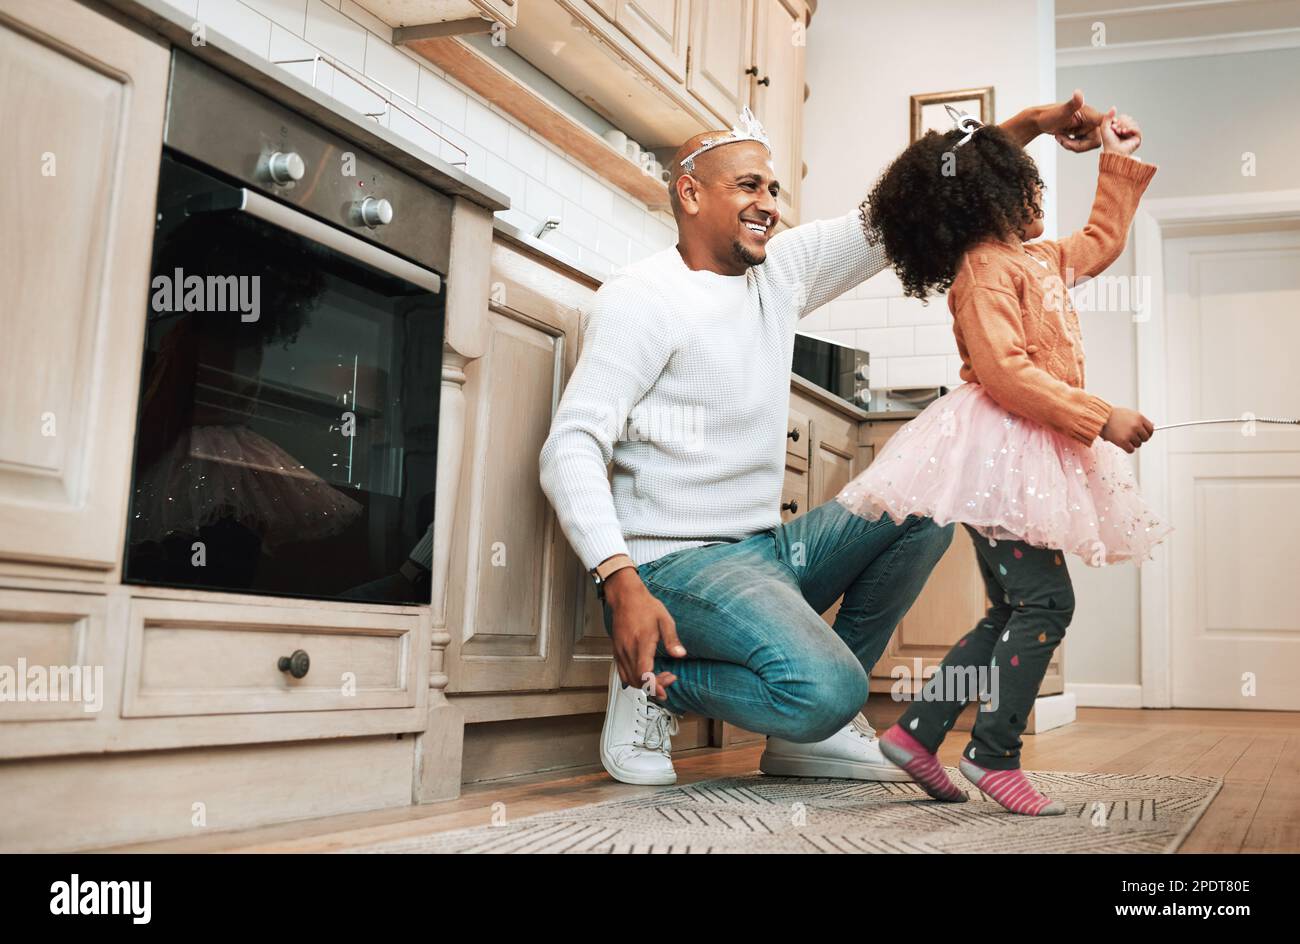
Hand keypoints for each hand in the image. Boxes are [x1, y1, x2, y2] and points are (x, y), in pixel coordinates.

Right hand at [605, 568, 683, 699]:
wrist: (626, 597)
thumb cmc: (645, 606)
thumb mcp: (665, 619)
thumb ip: (672, 639)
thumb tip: (680, 654)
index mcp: (641, 641)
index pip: (643, 672)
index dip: (654, 685)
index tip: (665, 688)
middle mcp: (628, 649)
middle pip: (637, 680)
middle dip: (654, 686)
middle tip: (668, 678)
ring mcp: (620, 651)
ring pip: (629, 679)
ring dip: (644, 684)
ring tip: (658, 677)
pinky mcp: (616, 651)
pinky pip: (622, 673)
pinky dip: (634, 679)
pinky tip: (645, 674)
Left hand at [1039, 88, 1104, 151]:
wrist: (1040, 121)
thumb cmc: (1049, 114)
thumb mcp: (1062, 111)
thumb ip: (1073, 103)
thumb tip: (1078, 93)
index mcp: (1089, 114)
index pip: (1104, 122)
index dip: (1109, 127)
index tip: (1113, 130)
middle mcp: (1091, 121)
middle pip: (1095, 141)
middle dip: (1078, 145)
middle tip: (1064, 141)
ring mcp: (1087, 128)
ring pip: (1088, 145)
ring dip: (1072, 145)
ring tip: (1061, 137)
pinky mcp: (1082, 134)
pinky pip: (1082, 146)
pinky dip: (1071, 145)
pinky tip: (1062, 137)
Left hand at [1100, 108, 1141, 155]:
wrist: (1113, 152)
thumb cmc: (1108, 143)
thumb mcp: (1105, 128)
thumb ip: (1108, 117)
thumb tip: (1114, 107)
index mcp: (1121, 127)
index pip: (1123, 117)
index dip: (1118, 120)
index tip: (1112, 127)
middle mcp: (1127, 130)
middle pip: (1129, 118)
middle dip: (1121, 123)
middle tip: (1116, 130)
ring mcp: (1132, 134)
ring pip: (1133, 122)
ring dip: (1125, 126)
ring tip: (1120, 132)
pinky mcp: (1137, 138)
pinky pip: (1137, 129)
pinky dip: (1130, 129)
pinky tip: (1125, 132)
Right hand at [1100, 406, 1153, 452]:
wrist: (1100, 417)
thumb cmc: (1113, 415)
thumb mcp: (1129, 414)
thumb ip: (1140, 420)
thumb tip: (1153, 426)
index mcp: (1139, 418)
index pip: (1151, 429)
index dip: (1147, 433)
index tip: (1143, 435)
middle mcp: (1136, 425)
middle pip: (1145, 438)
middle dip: (1139, 439)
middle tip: (1130, 437)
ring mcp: (1130, 433)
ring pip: (1138, 444)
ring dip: (1131, 443)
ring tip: (1123, 438)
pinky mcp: (1123, 441)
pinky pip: (1131, 450)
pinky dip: (1127, 448)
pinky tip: (1121, 443)